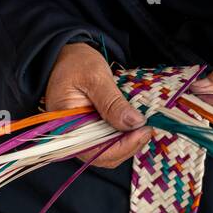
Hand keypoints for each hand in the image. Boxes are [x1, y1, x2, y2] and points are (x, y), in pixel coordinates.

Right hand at [45, 41, 151, 167]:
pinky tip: (135, 126)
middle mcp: (72, 137)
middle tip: (147, 128)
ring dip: (129, 143)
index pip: (94, 150)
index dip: (121, 147)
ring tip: (143, 126)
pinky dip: (124, 137)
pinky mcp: (91, 132)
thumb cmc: (76, 63)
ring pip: (109, 152)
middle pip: (104, 156)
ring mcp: (82, 136)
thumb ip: (113, 102)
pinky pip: (109, 142)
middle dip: (128, 146)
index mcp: (65, 126)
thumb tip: (134, 123)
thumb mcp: (95, 77)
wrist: (69, 56)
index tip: (142, 132)